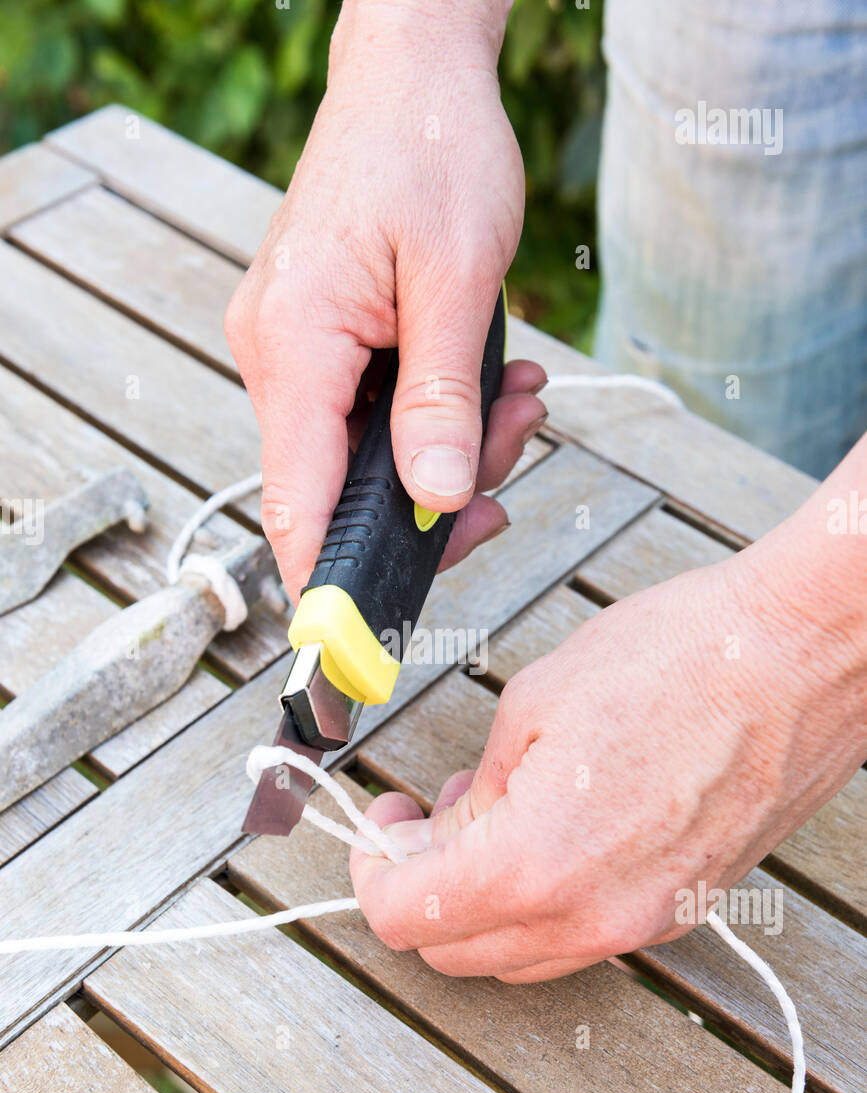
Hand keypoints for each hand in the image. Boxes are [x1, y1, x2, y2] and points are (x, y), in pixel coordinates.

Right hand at [225, 1, 541, 603]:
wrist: (413, 74)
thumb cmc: (432, 148)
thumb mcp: (458, 280)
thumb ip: (444, 401)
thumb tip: (438, 496)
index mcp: (295, 345)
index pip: (299, 505)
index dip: (332, 588)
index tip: (366, 649)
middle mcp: (278, 357)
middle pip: (343, 490)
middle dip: (438, 493)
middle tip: (511, 452)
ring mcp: (296, 352)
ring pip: (367, 456)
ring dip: (451, 446)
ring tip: (517, 397)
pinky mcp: (323, 343)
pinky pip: (374, 413)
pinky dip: (434, 414)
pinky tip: (487, 383)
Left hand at [351, 528, 866, 981]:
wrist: (800, 656)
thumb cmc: (686, 660)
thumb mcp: (534, 706)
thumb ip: (476, 791)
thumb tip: (451, 831)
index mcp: (536, 865)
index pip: (407, 918)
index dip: (373, 869)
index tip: (381, 827)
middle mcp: (592, 918)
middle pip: (457, 953)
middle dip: (419, 892)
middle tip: (420, 824)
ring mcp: (644, 923)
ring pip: (521, 956)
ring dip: (480, 903)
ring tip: (487, 815)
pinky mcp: (681, 910)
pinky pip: (583, 935)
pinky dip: (543, 902)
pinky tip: (548, 829)